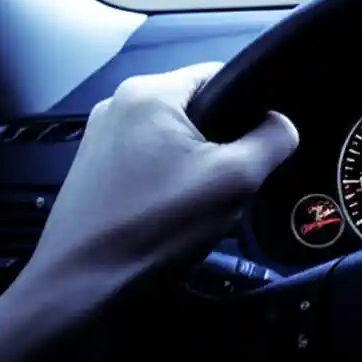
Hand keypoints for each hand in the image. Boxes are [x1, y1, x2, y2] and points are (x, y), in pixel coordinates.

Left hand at [24, 63, 297, 287]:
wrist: (82, 285)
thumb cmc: (157, 225)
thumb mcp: (236, 180)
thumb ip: (273, 140)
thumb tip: (279, 124)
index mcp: (149, 91)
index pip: (221, 76)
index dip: (250, 109)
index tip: (256, 148)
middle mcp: (118, 103)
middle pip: (196, 108)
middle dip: (221, 142)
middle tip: (230, 182)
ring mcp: (100, 136)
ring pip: (173, 137)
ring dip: (195, 164)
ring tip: (200, 202)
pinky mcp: (92, 168)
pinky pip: (148, 159)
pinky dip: (168, 179)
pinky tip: (171, 211)